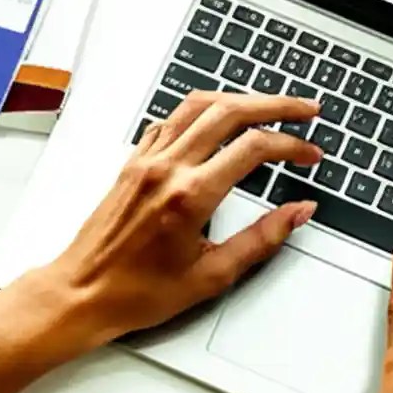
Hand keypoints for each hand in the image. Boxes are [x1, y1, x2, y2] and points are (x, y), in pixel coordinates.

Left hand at [27, 91, 322, 351]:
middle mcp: (167, 168)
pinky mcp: (134, 161)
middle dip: (275, 104)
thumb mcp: (212, 276)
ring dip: (239, 98)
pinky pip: (171, 119)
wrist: (81, 294)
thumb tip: (298, 211)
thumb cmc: (137, 292)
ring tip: (268, 104)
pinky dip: (202, 109)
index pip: (253, 148)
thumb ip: (262, 239)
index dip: (291, 145)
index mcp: (190, 195)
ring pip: (199, 105)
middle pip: (230, 111)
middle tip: (305, 109)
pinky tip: (217, 118)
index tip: (310, 153)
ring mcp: (147, 160)